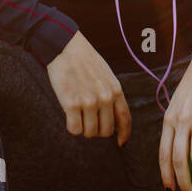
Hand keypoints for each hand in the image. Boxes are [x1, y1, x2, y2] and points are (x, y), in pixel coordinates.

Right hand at [46, 31, 132, 146]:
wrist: (66, 47)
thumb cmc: (85, 60)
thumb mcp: (106, 75)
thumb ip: (111, 94)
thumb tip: (111, 115)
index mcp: (115, 90)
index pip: (125, 119)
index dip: (124, 134)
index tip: (121, 142)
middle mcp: (105, 98)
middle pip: (106, 131)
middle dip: (97, 131)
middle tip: (88, 122)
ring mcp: (89, 102)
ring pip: (89, 132)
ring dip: (83, 128)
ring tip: (77, 116)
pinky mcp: (72, 104)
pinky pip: (75, 129)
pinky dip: (72, 127)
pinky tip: (69, 117)